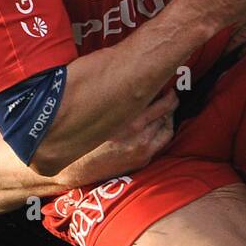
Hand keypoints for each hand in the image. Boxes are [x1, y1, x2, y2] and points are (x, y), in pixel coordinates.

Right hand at [58, 88, 177, 185]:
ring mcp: (141, 145)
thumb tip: (128, 77)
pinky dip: (165, 129)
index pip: (154, 94)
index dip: (161, 86)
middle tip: (169, 92)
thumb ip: (114, 95)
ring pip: (167, 124)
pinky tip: (160, 123)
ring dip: (168, 114)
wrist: (76, 168)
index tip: (160, 81)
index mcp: (123, 113)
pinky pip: (164, 138)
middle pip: (165, 108)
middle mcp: (135, 129)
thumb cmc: (82, 136)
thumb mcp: (96, 111)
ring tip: (165, 107)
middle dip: (170, 98)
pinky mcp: (143, 157)